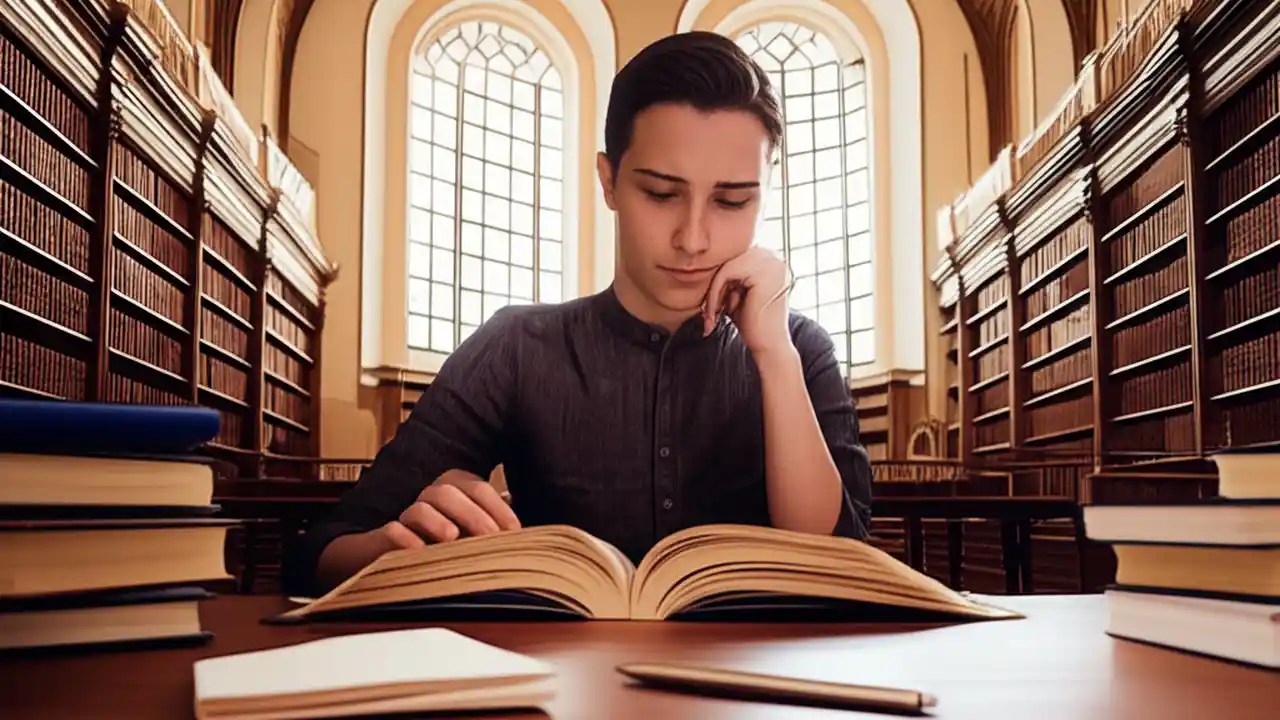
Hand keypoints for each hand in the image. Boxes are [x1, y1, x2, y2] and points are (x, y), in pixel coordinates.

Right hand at [378, 469, 521, 548]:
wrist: (396, 567)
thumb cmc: (445, 550)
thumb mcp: (476, 539)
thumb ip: (498, 531)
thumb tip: (534, 534)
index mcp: (453, 494)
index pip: (475, 487)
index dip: (497, 505)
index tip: (515, 530)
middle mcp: (429, 502)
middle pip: (448, 491)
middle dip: (473, 513)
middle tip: (491, 536)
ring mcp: (405, 520)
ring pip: (420, 507)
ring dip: (438, 520)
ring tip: (453, 538)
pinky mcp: (384, 541)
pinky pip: (391, 531)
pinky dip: (404, 537)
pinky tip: (419, 550)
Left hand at [702, 247, 793, 355]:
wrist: (769, 347)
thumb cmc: (752, 322)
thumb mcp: (738, 292)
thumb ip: (730, 275)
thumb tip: (705, 260)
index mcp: (771, 259)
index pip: (734, 259)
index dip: (720, 282)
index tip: (712, 307)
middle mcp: (774, 257)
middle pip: (729, 260)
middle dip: (716, 287)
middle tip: (710, 314)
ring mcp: (771, 262)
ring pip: (725, 267)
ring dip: (714, 292)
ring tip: (714, 315)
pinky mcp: (763, 272)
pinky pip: (725, 273)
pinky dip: (715, 294)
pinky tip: (717, 313)